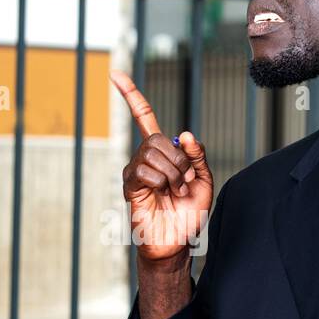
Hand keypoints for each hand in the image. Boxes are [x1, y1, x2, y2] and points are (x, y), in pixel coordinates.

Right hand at [112, 70, 212, 262]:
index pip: (144, 117)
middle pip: (157, 136)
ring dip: (173, 173)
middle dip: (179, 160)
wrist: (176, 243)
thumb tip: (183, 134)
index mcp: (163, 153)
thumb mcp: (204, 182)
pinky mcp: (129, 185)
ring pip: (153, 152)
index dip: (131, 96)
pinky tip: (162, 195)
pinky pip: (144, 170)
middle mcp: (145, 157)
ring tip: (175, 192)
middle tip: (184, 182)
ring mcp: (135, 170)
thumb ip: (198, 157)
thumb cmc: (188, 216)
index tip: (114, 74)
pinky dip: (161, 182)